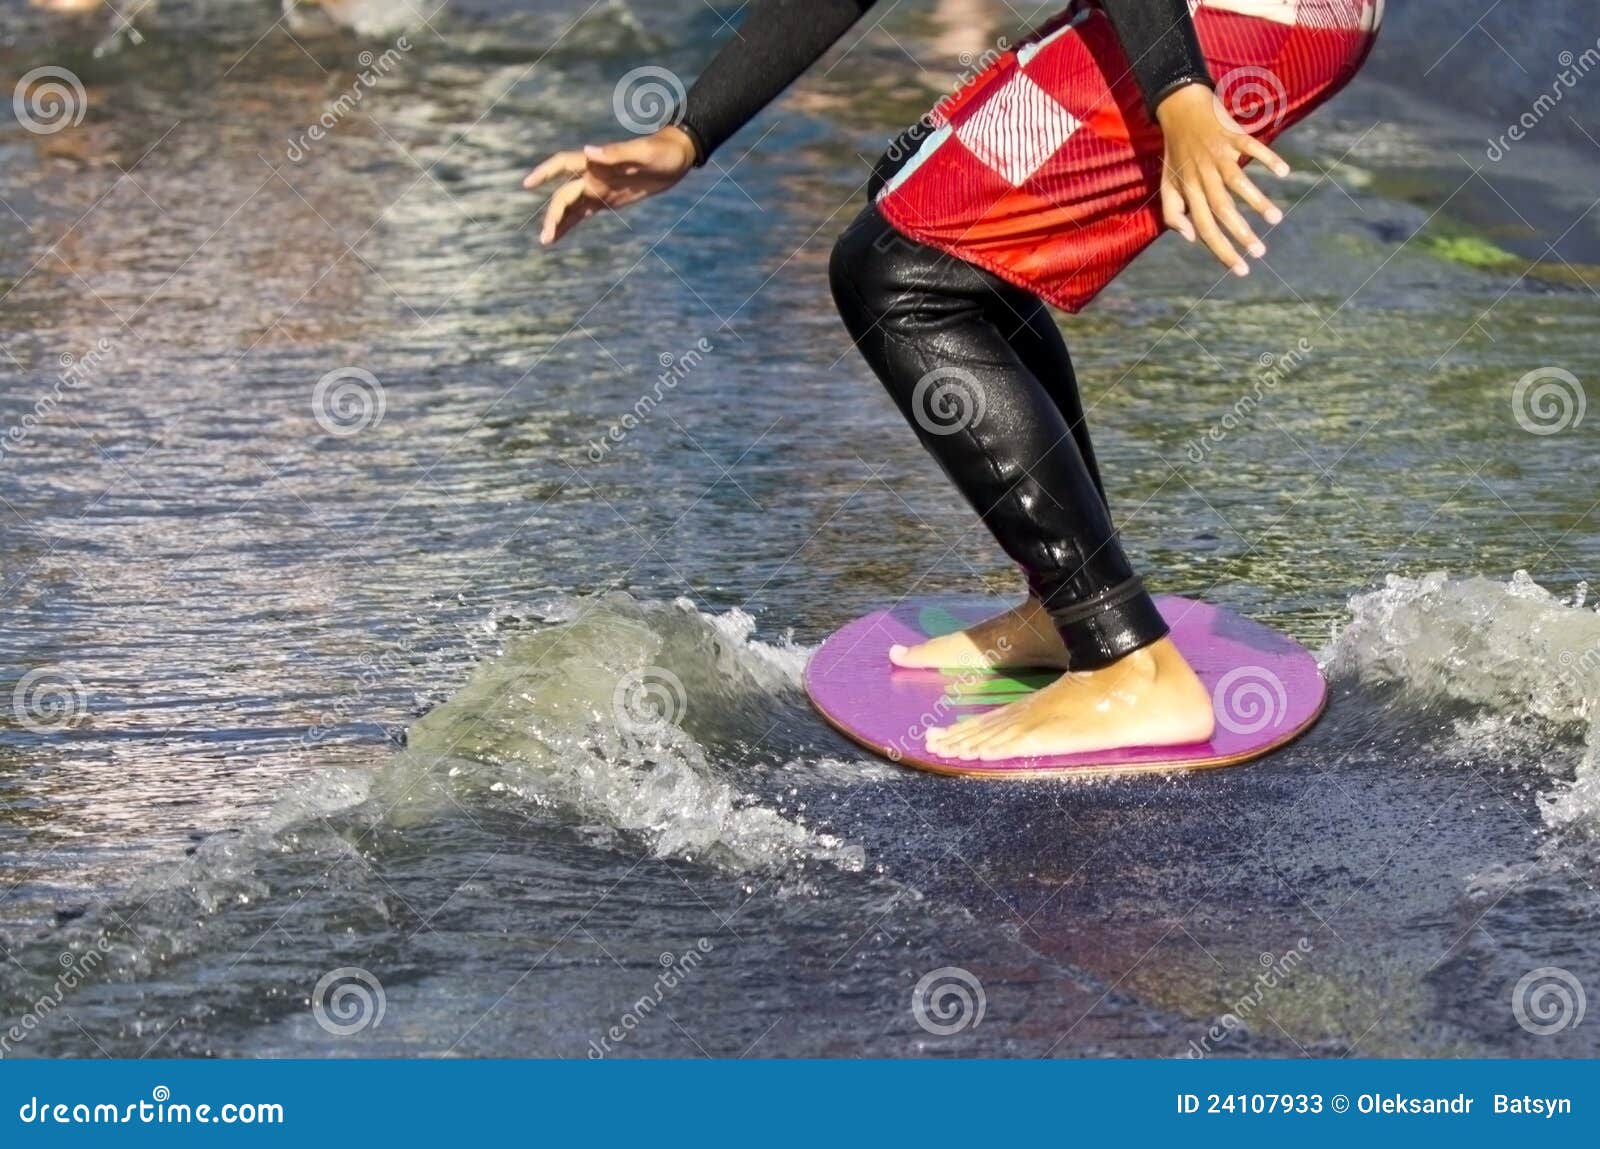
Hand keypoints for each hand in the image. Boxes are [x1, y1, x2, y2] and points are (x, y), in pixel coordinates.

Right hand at [522, 125, 697, 245]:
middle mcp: (594, 175)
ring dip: (558, 222)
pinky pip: (585, 213)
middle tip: (545, 238)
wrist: (678, 156)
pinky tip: (561, 235)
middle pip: (565, 196)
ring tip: (546, 241)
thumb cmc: (662, 151)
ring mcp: (601, 189)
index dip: (545, 173)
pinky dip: (572, 223)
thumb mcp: (643, 153)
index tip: (528, 185)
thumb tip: (588, 151)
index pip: (563, 165)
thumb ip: (616, 153)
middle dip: (554, 215)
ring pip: (572, 207)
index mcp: (597, 162)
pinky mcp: (610, 200)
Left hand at [1155, 83, 1289, 276]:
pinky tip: (1283, 171)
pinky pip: (1251, 147)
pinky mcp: (1231, 134)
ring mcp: (1218, 154)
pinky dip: (1268, 158)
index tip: (1242, 269)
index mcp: (1188, 191)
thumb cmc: (1176, 152)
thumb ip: (1174, 214)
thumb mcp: (1166, 185)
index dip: (1222, 251)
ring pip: (1237, 182)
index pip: (1205, 229)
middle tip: (1261, 252)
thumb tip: (1191, 238)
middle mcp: (1203, 175)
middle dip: (1241, 234)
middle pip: (1222, 210)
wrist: (1179, 107)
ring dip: (1257, 201)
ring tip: (1276, 219)